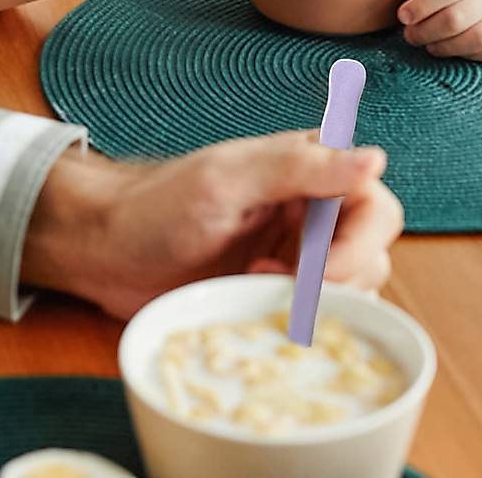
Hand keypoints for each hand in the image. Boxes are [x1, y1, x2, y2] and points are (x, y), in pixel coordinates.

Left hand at [21, 132, 401, 319]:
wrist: (107, 252)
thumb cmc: (156, 205)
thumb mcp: (225, 179)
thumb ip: (298, 167)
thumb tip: (373, 157)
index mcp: (305, 171)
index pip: (375, 204)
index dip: (359, 243)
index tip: (316, 269)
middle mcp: (309, 212)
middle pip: (371, 253)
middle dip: (338, 279)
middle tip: (281, 283)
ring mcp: (294, 257)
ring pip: (354, 292)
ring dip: (319, 303)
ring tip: (258, 289)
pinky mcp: (277, 296)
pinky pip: (321, 318)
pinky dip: (304, 324)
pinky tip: (260, 312)